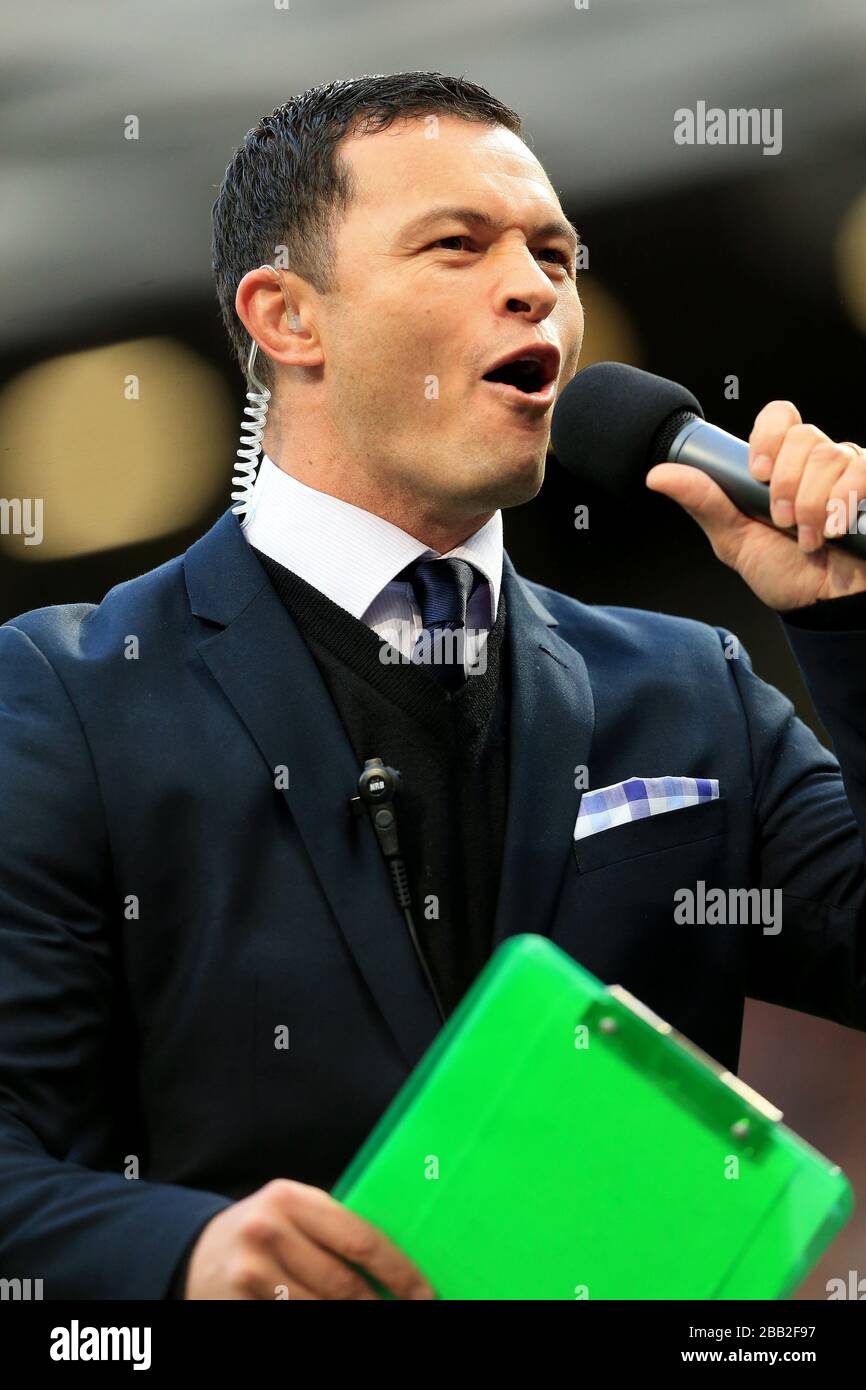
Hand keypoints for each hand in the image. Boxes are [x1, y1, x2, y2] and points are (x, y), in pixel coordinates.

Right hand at [183, 1178, 434, 1299]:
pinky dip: (316, 1328)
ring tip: (375, 1318)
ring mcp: (250, 1271)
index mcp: (290, 1197)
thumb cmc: (262, 1232)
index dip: (400, 1273)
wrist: (192, 1254)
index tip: (425, 1295)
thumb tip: (397, 1260)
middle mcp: (268, 1229)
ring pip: (321, 1311)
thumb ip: (332, 1226)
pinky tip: (333, 1324)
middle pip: (343, 1285)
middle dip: (378, 1307)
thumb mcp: (291, 1213)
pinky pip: (292, 1324)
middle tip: (405, 1315)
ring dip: (351, 1320)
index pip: (361, 1240)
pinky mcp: (237, 1304)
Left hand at [645, 400, 865, 610]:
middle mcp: (819, 462)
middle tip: (782, 521)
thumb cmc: (784, 574)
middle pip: (804, 436)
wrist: (822, 609)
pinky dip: (843, 502)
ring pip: (831, 455)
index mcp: (783, 466)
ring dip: (812, 504)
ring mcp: (850, 473)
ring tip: (808, 539)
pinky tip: (835, 531)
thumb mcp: (735, 539)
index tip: (756, 474)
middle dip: (786, 483)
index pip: (780, 416)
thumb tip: (657, 475)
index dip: (768, 437)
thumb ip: (704, 502)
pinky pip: (862, 469)